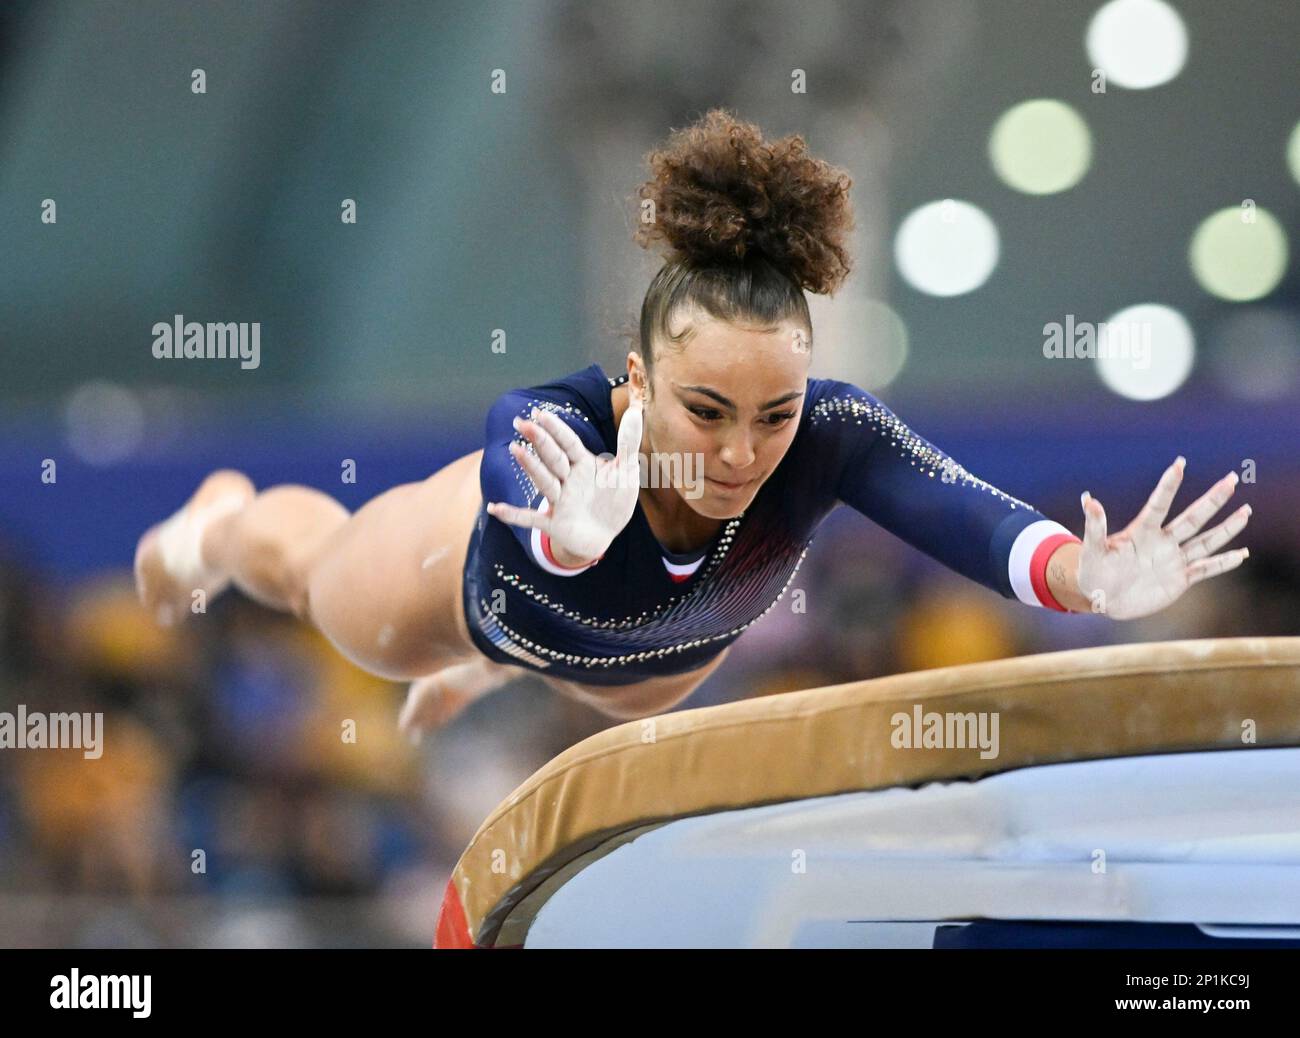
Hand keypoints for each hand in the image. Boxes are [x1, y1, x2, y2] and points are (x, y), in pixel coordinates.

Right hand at [485, 396, 643, 563]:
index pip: (568, 443)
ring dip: (530, 467)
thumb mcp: (625, 472)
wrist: (605, 534)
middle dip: (540, 441)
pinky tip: (495, 508)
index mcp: (582, 465)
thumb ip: (628, 443)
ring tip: (515, 450)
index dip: (556, 429)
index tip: (539, 413)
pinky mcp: (554, 524)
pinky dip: (513, 515)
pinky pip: (530, 519)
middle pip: (553, 458)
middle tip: (522, 423)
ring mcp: (559, 502)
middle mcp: (567, 480)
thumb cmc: (613, 499)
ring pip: (544, 482)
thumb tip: (636, 411)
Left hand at [1076, 457, 1251, 619]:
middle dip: (1212, 499)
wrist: (1101, 597)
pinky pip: (1205, 569)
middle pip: (1193, 518)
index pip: (1160, 504)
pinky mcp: (1179, 580)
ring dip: (1226, 528)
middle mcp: (1162, 541)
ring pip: (1205, 541)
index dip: (1169, 485)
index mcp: (1141, 531)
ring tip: (1246, 511)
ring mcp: (1173, 559)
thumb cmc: (1092, 570)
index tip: (1180, 462)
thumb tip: (1088, 500)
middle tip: (1232, 479)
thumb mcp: (1092, 550)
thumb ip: (1095, 527)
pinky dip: (1223, 563)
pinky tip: (1242, 554)